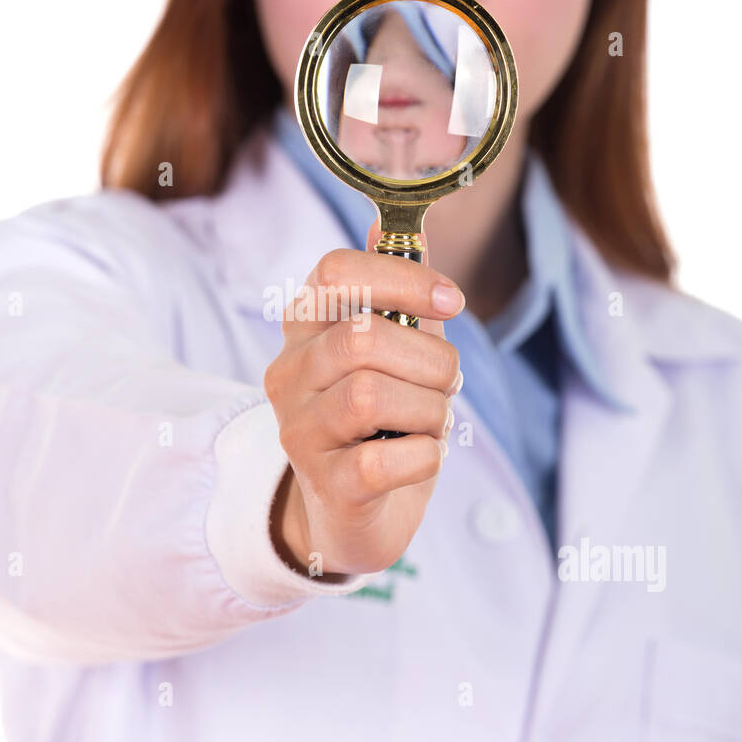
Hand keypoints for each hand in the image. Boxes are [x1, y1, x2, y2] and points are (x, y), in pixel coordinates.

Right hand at [264, 216, 463, 579]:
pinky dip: (424, 456)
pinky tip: (420, 457)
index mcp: (306, 328)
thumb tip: (405, 227)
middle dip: (430, 358)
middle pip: (362, 336)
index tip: (451, 300)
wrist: (353, 513)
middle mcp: (290, 374)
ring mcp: (300, 431)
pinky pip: (386, 459)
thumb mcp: (393, 350)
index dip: (402, 278)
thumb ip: (397, 292)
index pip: (336, 272)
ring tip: (431, 422)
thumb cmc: (380, 422)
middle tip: (446, 382)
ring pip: (370, 394)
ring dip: (430, 409)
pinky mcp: (326, 485)